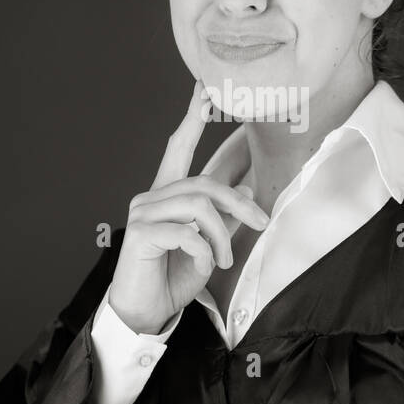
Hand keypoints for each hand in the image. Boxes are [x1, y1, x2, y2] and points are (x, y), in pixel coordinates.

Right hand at [107, 80, 269, 334]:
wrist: (145, 312)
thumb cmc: (171, 278)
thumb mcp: (208, 247)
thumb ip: (224, 219)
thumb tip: (247, 190)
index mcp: (165, 195)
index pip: (177, 148)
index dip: (191, 119)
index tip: (204, 91)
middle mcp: (151, 197)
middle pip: (205, 184)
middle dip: (240, 203)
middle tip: (263, 223)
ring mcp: (143, 213)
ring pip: (198, 205)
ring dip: (222, 234)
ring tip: (225, 260)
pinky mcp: (140, 234)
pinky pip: (186, 231)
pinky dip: (205, 249)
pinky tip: (205, 264)